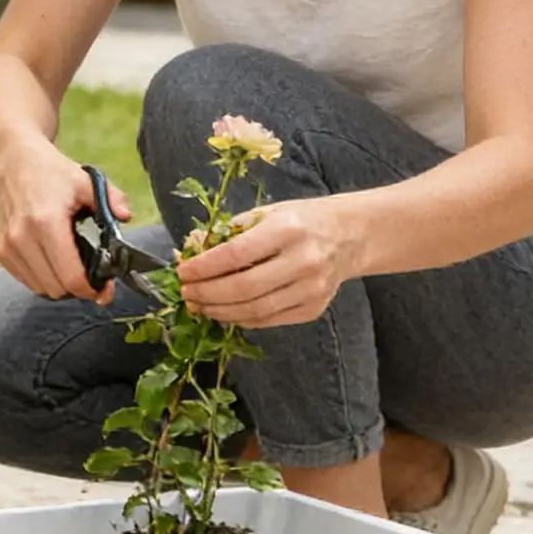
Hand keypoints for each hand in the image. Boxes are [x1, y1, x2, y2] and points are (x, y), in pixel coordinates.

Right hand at [0, 141, 132, 305]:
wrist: (13, 163)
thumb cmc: (53, 173)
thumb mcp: (88, 181)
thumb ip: (112, 199)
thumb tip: (125, 216)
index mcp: (46, 222)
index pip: (71, 278)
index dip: (92, 289)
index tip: (105, 287)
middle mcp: (22, 238)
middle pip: (57, 289)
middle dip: (79, 289)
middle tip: (93, 277)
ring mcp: (8, 247)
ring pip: (41, 289)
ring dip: (60, 286)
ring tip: (73, 267)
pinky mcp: (0, 252)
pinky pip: (28, 281)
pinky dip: (44, 279)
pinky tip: (54, 261)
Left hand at [176, 197, 360, 328]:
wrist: (350, 235)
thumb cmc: (300, 220)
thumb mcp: (265, 213)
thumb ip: (228, 232)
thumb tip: (188, 249)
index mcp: (287, 229)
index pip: (234, 254)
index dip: (203, 267)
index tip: (182, 272)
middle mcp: (303, 260)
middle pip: (243, 287)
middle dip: (206, 293)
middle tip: (185, 293)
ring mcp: (312, 288)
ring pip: (254, 309)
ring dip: (219, 311)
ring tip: (198, 305)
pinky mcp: (314, 308)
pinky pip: (268, 320)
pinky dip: (241, 319)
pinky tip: (223, 312)